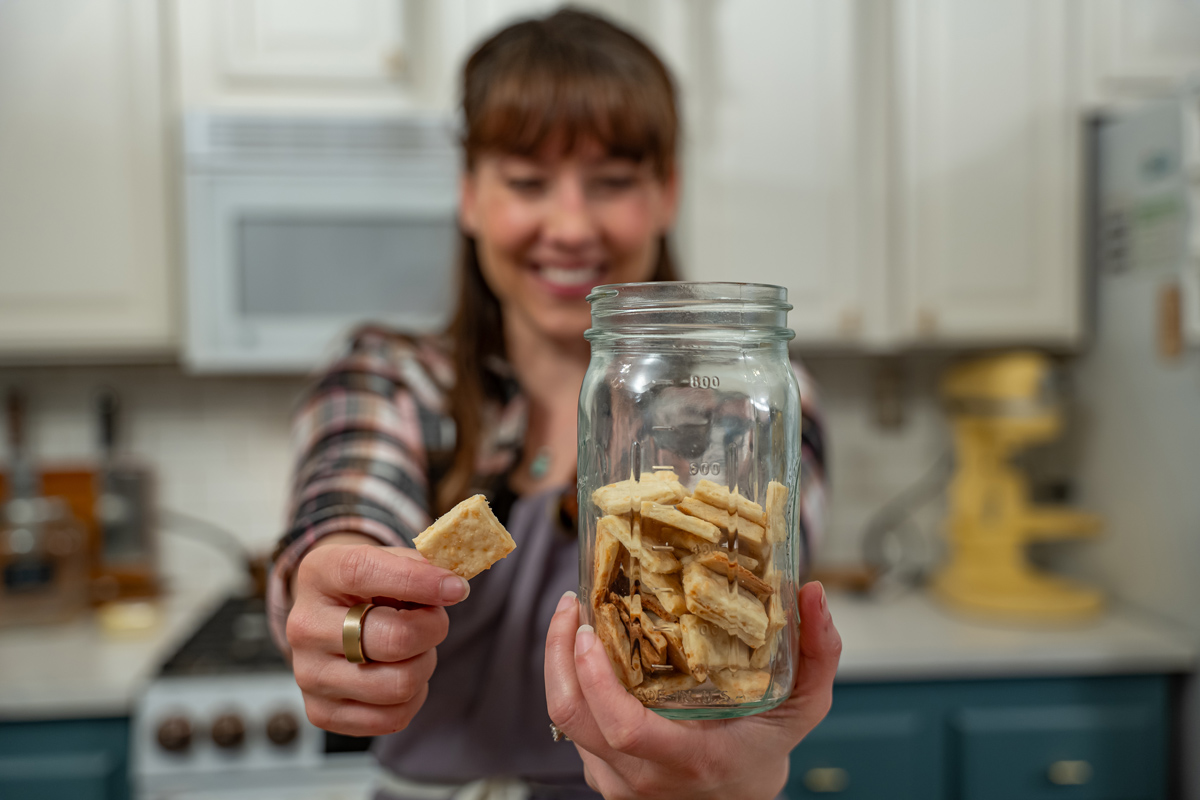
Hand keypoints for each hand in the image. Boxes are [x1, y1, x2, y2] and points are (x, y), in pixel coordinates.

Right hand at [286, 540, 470, 735]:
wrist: (331, 621)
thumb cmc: (366, 589)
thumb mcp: (388, 560)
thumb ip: (420, 565)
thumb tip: (453, 587)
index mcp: (319, 574)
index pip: (363, 573)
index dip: (417, 580)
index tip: (456, 588)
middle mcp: (305, 626)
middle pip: (395, 639)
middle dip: (432, 629)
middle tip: (434, 620)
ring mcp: (309, 674)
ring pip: (400, 684)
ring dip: (424, 664)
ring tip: (415, 649)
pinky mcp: (322, 713)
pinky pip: (392, 718)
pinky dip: (412, 697)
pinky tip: (400, 673)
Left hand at [545, 581, 840, 799]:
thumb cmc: (761, 756)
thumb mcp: (802, 710)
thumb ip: (818, 655)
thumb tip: (815, 595)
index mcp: (687, 758)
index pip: (622, 727)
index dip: (594, 678)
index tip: (590, 630)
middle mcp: (641, 776)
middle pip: (574, 716)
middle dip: (559, 654)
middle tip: (572, 606)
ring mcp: (616, 781)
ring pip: (565, 722)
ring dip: (559, 665)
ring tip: (575, 619)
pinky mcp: (602, 776)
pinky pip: (573, 729)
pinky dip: (573, 687)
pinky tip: (587, 656)